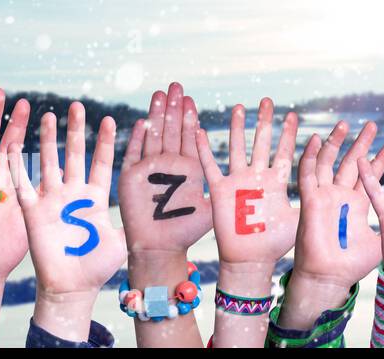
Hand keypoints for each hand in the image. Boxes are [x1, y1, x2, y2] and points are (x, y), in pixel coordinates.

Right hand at [10, 102, 125, 294]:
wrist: (71, 288)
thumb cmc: (97, 268)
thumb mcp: (121, 242)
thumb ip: (131, 220)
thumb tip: (154, 208)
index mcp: (96, 198)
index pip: (102, 163)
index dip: (106, 142)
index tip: (111, 119)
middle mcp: (74, 194)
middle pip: (74, 155)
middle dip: (76, 131)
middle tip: (78, 105)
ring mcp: (52, 201)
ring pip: (49, 163)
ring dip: (48, 140)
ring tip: (48, 115)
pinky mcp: (33, 212)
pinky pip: (23, 185)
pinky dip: (17, 167)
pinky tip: (12, 145)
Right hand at [118, 83, 211, 256]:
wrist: (160, 248)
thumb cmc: (187, 232)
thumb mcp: (212, 207)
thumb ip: (225, 188)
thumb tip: (252, 176)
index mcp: (188, 167)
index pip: (189, 135)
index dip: (189, 117)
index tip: (191, 97)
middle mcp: (168, 164)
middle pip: (171, 130)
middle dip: (173, 108)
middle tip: (176, 85)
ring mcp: (149, 168)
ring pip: (153, 136)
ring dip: (156, 115)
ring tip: (160, 94)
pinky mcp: (131, 177)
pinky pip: (134, 154)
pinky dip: (137, 139)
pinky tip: (141, 123)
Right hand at [196, 98, 298, 266]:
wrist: (250, 259)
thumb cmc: (275, 242)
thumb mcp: (298, 217)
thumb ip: (310, 199)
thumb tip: (333, 188)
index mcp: (276, 181)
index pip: (285, 151)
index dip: (289, 133)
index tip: (294, 114)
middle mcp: (257, 177)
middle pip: (261, 142)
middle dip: (265, 121)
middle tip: (267, 100)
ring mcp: (238, 181)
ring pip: (237, 148)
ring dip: (238, 128)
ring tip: (240, 107)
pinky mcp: (220, 191)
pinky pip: (210, 166)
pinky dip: (204, 150)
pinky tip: (199, 131)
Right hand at [292, 121, 383, 288]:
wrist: (328, 277)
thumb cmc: (353, 265)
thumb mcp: (383, 241)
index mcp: (358, 205)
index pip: (371, 176)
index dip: (381, 160)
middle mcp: (341, 197)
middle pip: (351, 163)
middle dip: (361, 144)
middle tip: (371, 125)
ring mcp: (325, 197)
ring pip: (329, 162)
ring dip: (336, 144)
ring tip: (346, 125)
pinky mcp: (311, 200)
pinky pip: (307, 174)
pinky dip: (309, 157)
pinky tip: (313, 140)